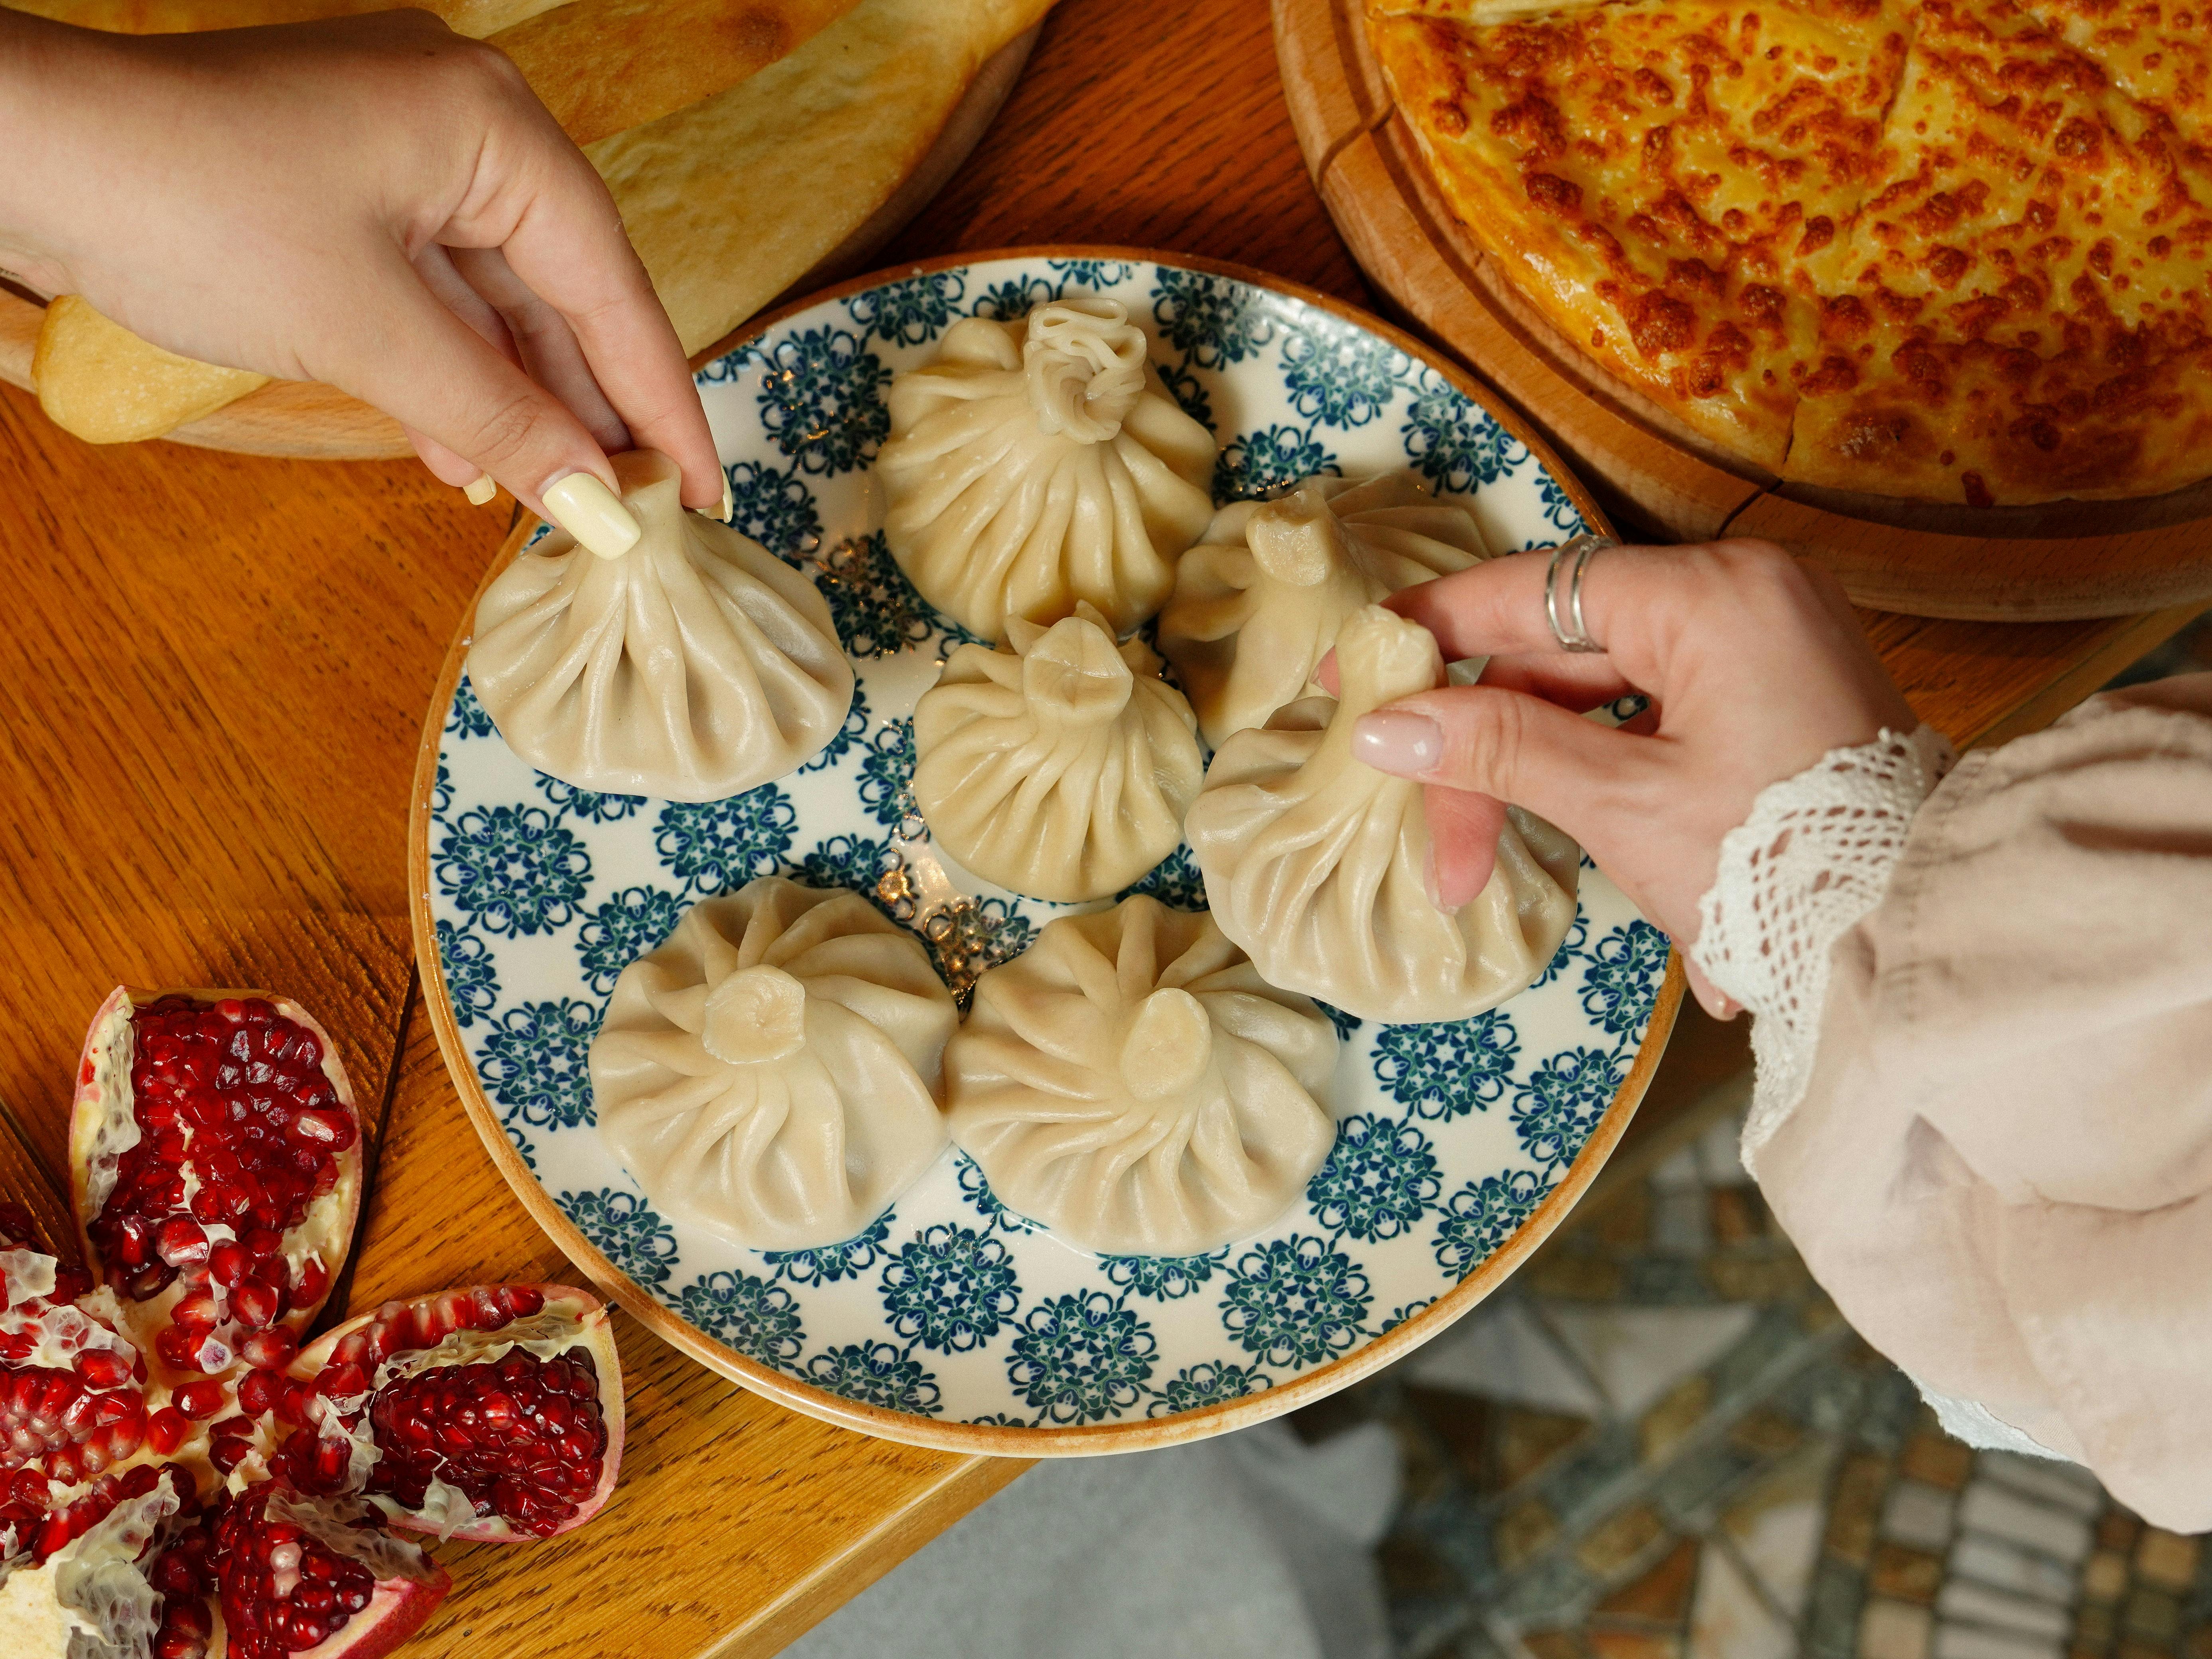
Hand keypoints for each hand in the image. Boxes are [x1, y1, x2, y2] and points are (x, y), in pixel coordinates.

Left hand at [0, 9, 718, 538]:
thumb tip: (600, 508)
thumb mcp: (366, 332)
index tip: (701, 488)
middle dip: (587, 408)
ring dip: (515, 404)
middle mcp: (461, 124)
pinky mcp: (344, 189)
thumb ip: (499, 419)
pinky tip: (462, 455)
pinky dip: (450, 375)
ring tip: (545, 500)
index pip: (611, 283)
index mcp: (491, 125)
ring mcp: (398, 152)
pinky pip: (431, 294)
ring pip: (494, 300)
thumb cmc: (189, 206)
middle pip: (562, 291)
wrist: (21, 156)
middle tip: (631, 509)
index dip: (661, 398)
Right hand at [1334, 540, 1917, 1014]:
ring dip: (1557, 791)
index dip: (1428, 633)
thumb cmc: (1785, 865)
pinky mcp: (1783, 702)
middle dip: (1494, 757)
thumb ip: (1499, 751)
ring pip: (1608, 700)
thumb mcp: (1623, 807)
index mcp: (1711, 595)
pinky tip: (1627, 875)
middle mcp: (1744, 597)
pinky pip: (1664, 725)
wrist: (1930, 939)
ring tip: (1531, 882)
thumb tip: (1385, 726)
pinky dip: (1623, 793)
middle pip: (1564, 657)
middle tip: (1445, 857)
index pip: (1528, 592)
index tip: (1350, 673)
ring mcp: (1770, 648)